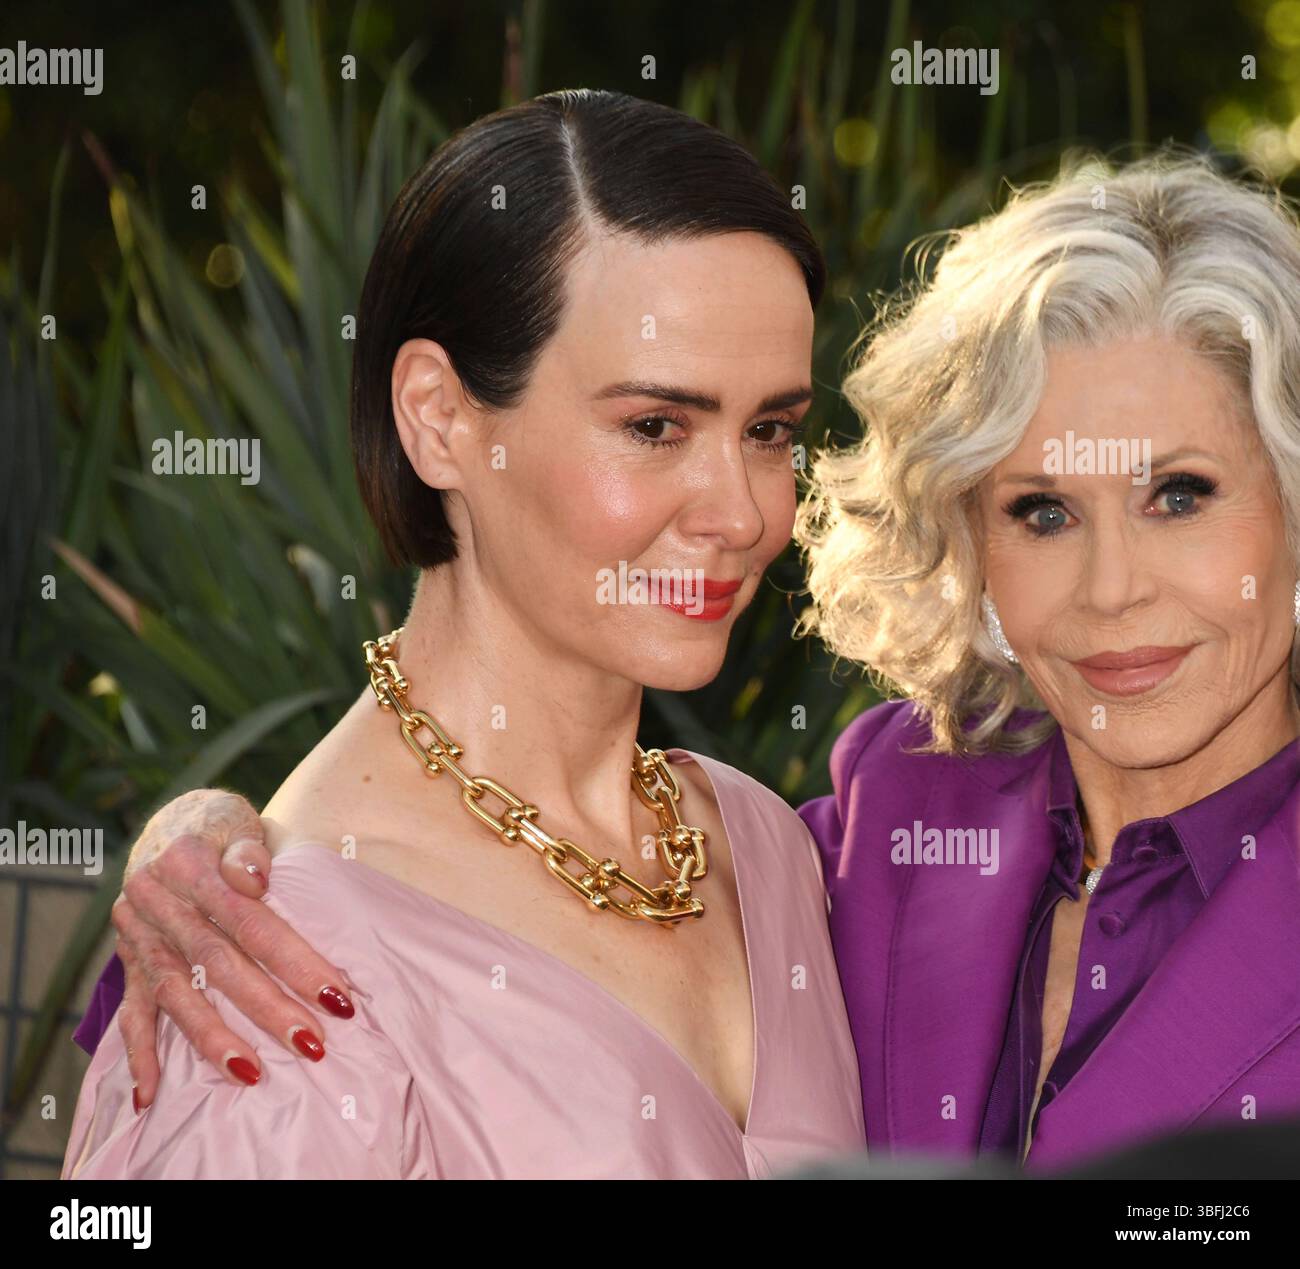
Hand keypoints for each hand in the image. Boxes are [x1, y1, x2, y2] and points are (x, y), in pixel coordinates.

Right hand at [111, 789, 358, 1109]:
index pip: (249, 920)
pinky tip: (152, 1096)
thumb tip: (255, 878)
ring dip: (214, 1040)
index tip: (336, 995)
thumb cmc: (220, 827)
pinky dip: (140, 1055)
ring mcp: (137, 935)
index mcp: (187, 864)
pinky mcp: (128, 961)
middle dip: (267, 1008)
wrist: (167, 825)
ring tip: (252, 1074)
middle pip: (217, 963)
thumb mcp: (236, 820)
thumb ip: (247, 849)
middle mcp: (156, 901)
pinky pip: (132, 1013)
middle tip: (312, 1044)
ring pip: (178, 994)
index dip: (293, 959)